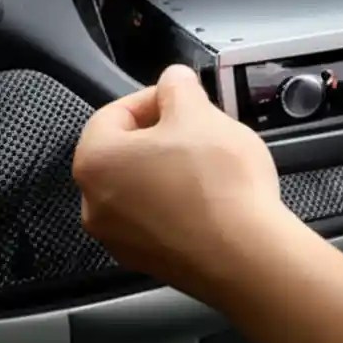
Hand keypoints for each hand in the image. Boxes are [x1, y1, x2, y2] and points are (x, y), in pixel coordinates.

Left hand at [73, 65, 286, 302]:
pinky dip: (180, 204)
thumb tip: (173, 81)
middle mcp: (95, 205)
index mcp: (96, 161)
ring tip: (212, 165)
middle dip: (163, 136)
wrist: (247, 256)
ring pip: (142, 188)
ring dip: (171, 170)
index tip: (182, 98)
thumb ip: (178, 87)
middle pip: (125, 153)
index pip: (114, 113)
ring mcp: (120, 239)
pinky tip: (214, 199)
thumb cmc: (219, 186)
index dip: (153, 98)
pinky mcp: (150, 261)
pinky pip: (159, 220)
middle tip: (200, 129)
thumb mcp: (200, 113)